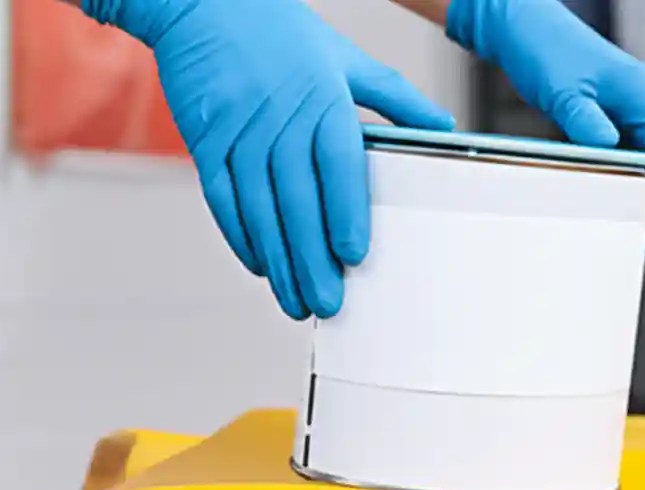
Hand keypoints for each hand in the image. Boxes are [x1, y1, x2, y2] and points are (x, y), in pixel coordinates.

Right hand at [82, 0, 455, 318]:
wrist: (201, 1)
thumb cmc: (279, 28)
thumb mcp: (346, 57)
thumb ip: (395, 97)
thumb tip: (443, 127)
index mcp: (323, 101)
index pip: (338, 165)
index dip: (344, 211)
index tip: (353, 254)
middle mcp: (280, 120)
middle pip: (298, 200)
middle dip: (312, 257)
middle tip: (328, 303)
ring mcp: (239, 133)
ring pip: (260, 209)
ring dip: (279, 260)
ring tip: (296, 301)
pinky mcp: (206, 142)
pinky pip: (223, 198)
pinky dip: (240, 235)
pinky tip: (260, 266)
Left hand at [447, 0, 644, 241]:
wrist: (529, 30)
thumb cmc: (549, 53)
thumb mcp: (564, 94)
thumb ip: (585, 122)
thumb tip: (608, 147)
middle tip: (642, 236)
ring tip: (633, 224)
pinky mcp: (628, 115)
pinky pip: (640, 152)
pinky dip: (633, 176)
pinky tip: (619, 197)